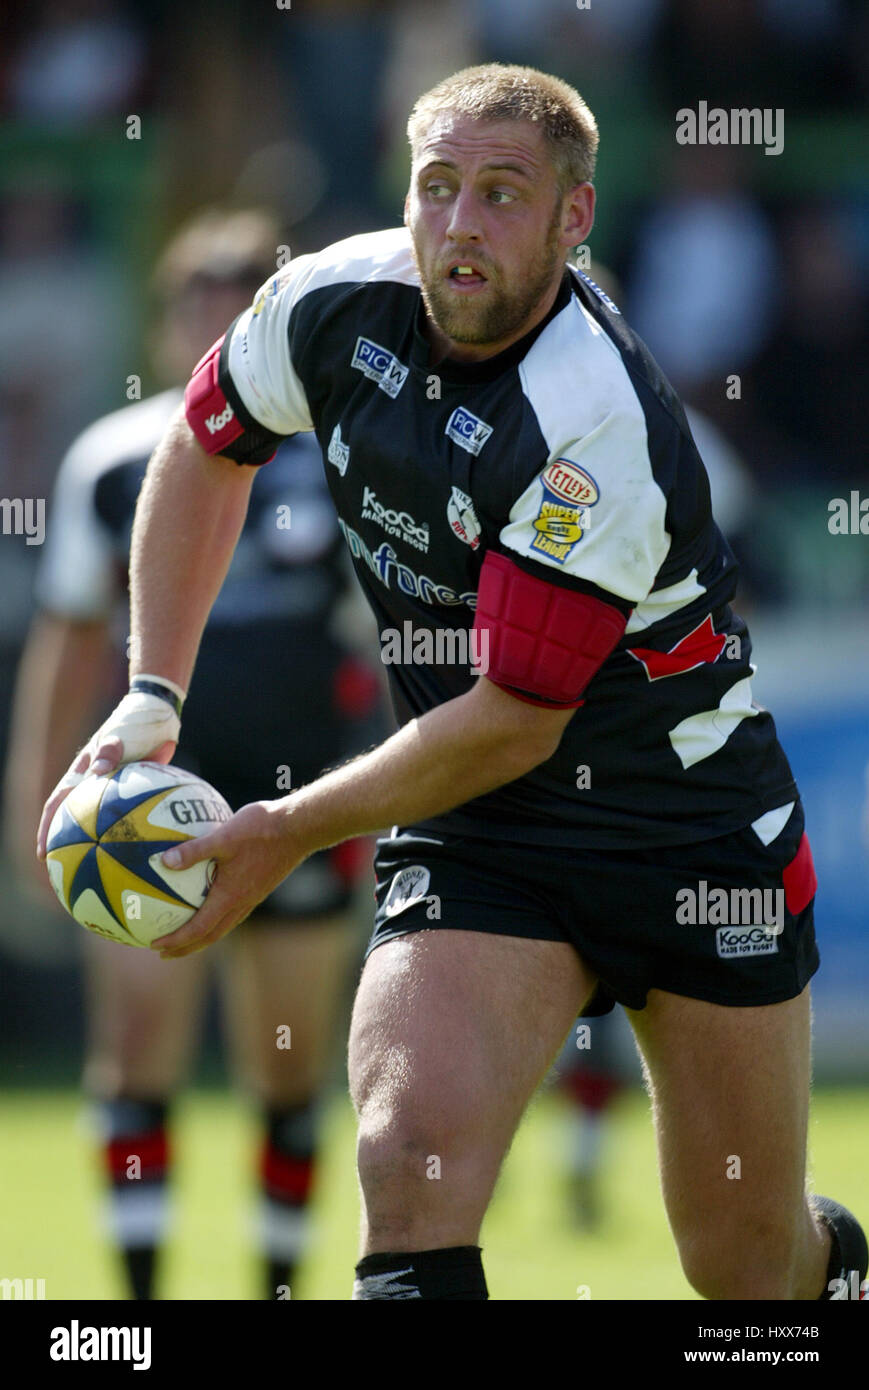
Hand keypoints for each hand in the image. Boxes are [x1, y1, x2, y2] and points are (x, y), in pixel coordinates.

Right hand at [36, 688, 180, 858]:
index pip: (57, 805)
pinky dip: (131, 835)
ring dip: (98, 846)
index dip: (47, 830)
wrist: (160, 711)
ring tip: (102, 873)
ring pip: (99, 823)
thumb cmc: (136, 720)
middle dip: (66, 847)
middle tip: (66, 874)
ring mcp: (113, 789)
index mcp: (83, 773)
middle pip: (73, 821)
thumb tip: (98, 770)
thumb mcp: (121, 733)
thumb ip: (110, 750)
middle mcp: (93, 783)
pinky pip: (129, 818)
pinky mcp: (135, 791)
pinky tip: (142, 855)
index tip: (42, 854)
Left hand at [152, 799, 306, 958]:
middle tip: (164, 953)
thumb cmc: (262, 829)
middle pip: (210, 936)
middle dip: (186, 948)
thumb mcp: (224, 836)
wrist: (299, 828)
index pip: (199, 928)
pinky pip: (234, 912)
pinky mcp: (260, 888)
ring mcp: (253, 897)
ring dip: (201, 936)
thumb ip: (194, 849)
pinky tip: (211, 904)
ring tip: (185, 937)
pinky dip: (217, 918)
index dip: (177, 940)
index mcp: (231, 896)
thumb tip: (164, 861)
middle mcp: (242, 902)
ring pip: (224, 926)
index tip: (155, 946)